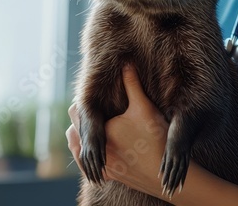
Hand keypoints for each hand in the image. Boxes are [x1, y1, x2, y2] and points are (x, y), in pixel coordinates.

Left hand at [66, 65, 171, 198]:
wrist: (163, 171)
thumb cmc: (155, 137)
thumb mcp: (144, 107)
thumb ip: (132, 84)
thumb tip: (126, 63)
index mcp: (98, 130)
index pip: (76, 112)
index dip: (81, 102)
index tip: (88, 97)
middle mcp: (94, 149)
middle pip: (74, 130)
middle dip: (80, 120)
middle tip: (89, 110)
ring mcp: (99, 164)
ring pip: (77, 149)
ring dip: (80, 137)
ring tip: (88, 128)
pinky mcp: (106, 175)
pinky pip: (86, 166)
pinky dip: (86, 155)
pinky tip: (92, 150)